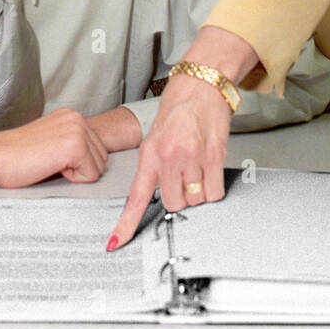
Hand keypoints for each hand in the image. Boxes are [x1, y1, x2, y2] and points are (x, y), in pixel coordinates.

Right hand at [0, 107, 109, 188]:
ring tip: (50, 163)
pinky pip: (91, 175)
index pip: (97, 149)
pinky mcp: (75, 146)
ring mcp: (77, 130)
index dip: (76, 163)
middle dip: (80, 168)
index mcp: (71, 116)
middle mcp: (77, 118)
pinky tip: (50, 167)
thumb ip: (70, 142)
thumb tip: (91, 161)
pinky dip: (73, 179)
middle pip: (102, 158)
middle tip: (50, 162)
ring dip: (76, 173)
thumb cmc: (16, 156)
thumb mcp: (50, 141)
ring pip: (99, 167)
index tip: (51, 157)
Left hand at [107, 27, 259, 249]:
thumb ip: (156, 165)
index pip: (136, 196)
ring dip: (198, 190)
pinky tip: (210, 168)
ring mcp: (192, 157)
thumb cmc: (178, 109)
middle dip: (180, 196)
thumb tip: (161, 193)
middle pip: (174, 203)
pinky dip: (213, 187)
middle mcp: (169, 157)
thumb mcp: (155, 136)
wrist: (200, 85)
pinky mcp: (214, 156)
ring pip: (195, 198)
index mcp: (150, 154)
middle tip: (184, 176)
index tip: (116, 243)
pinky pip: (214, 191)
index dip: (126, 223)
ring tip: (197, 165)